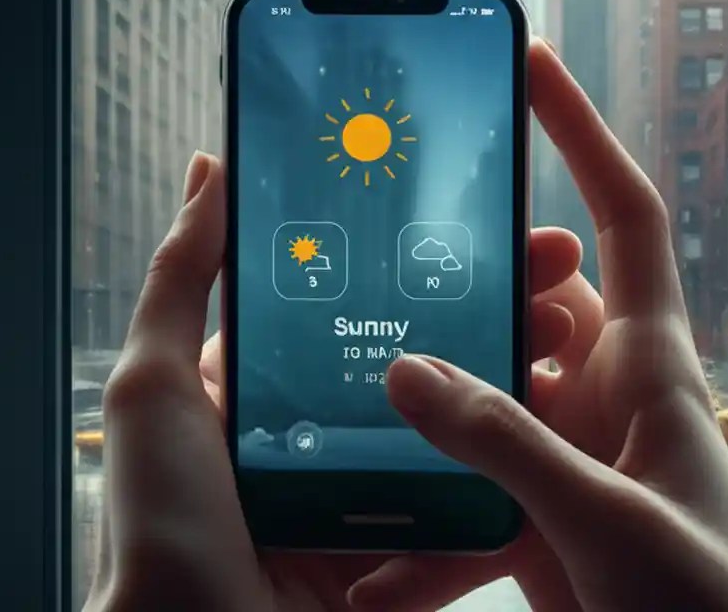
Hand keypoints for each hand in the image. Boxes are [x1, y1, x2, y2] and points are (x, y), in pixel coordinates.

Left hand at [84, 152, 588, 609]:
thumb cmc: (160, 522)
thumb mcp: (156, 384)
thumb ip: (184, 278)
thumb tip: (211, 170)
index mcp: (268, 387)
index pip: (358, 300)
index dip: (421, 255)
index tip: (481, 218)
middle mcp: (323, 434)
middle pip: (423, 355)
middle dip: (492, 306)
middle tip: (553, 266)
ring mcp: (367, 497)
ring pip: (458, 426)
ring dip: (519, 381)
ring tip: (571, 338)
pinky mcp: (403, 556)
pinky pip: (467, 508)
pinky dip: (515, 469)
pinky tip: (565, 423)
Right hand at [347, 41, 727, 611]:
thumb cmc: (714, 611)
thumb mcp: (608, 519)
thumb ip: (507, 447)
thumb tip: (411, 374)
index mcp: (651, 368)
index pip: (623, 217)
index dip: (584, 136)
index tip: (535, 68)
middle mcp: (608, 400)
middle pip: (530, 306)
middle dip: (467, 295)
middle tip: (401, 283)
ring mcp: (571, 459)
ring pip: (483, 406)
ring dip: (428, 431)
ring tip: (358, 430)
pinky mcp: (541, 520)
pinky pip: (468, 498)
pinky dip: (425, 531)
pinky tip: (375, 570)